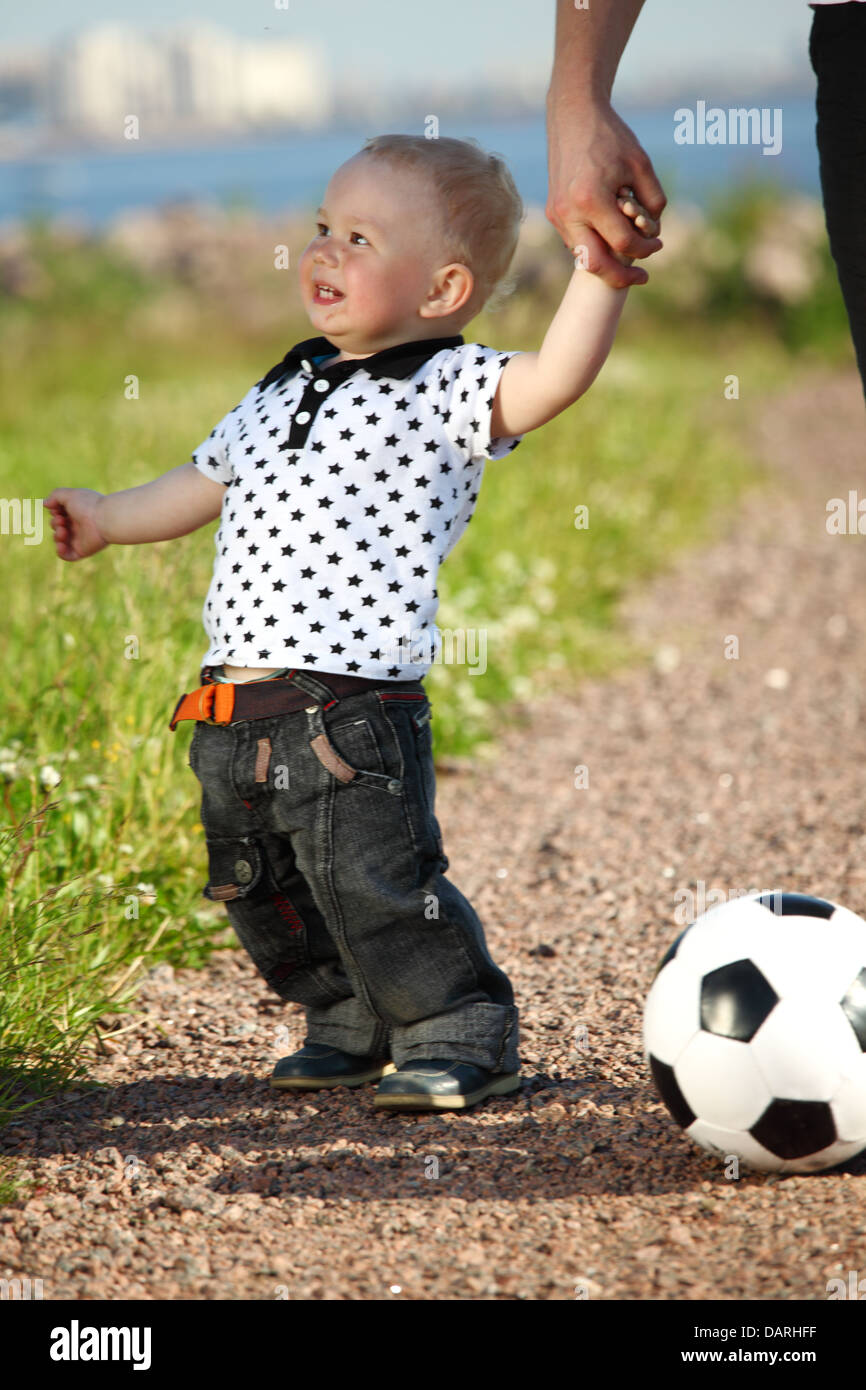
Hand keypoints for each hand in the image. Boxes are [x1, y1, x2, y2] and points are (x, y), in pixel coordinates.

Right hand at [43, 488, 109, 560]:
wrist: (104, 520)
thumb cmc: (88, 505)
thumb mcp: (69, 495)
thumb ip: (55, 496)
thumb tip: (45, 504)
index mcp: (76, 512)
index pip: (59, 514)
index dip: (54, 512)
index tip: (57, 509)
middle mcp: (78, 525)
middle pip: (58, 527)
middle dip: (54, 523)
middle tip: (62, 521)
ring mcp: (80, 538)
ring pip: (60, 541)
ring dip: (56, 536)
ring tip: (63, 530)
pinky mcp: (82, 550)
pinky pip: (67, 556)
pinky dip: (60, 552)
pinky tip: (61, 544)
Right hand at [547, 97, 666, 287]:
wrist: (573, 115)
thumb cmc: (611, 137)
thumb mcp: (641, 165)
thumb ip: (653, 201)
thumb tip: (652, 232)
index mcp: (591, 200)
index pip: (622, 242)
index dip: (645, 249)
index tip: (658, 245)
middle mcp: (568, 213)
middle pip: (595, 265)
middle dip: (620, 278)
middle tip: (641, 278)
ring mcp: (557, 215)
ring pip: (583, 257)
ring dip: (607, 263)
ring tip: (630, 256)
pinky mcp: (554, 212)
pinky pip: (576, 242)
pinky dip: (595, 247)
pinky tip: (611, 239)